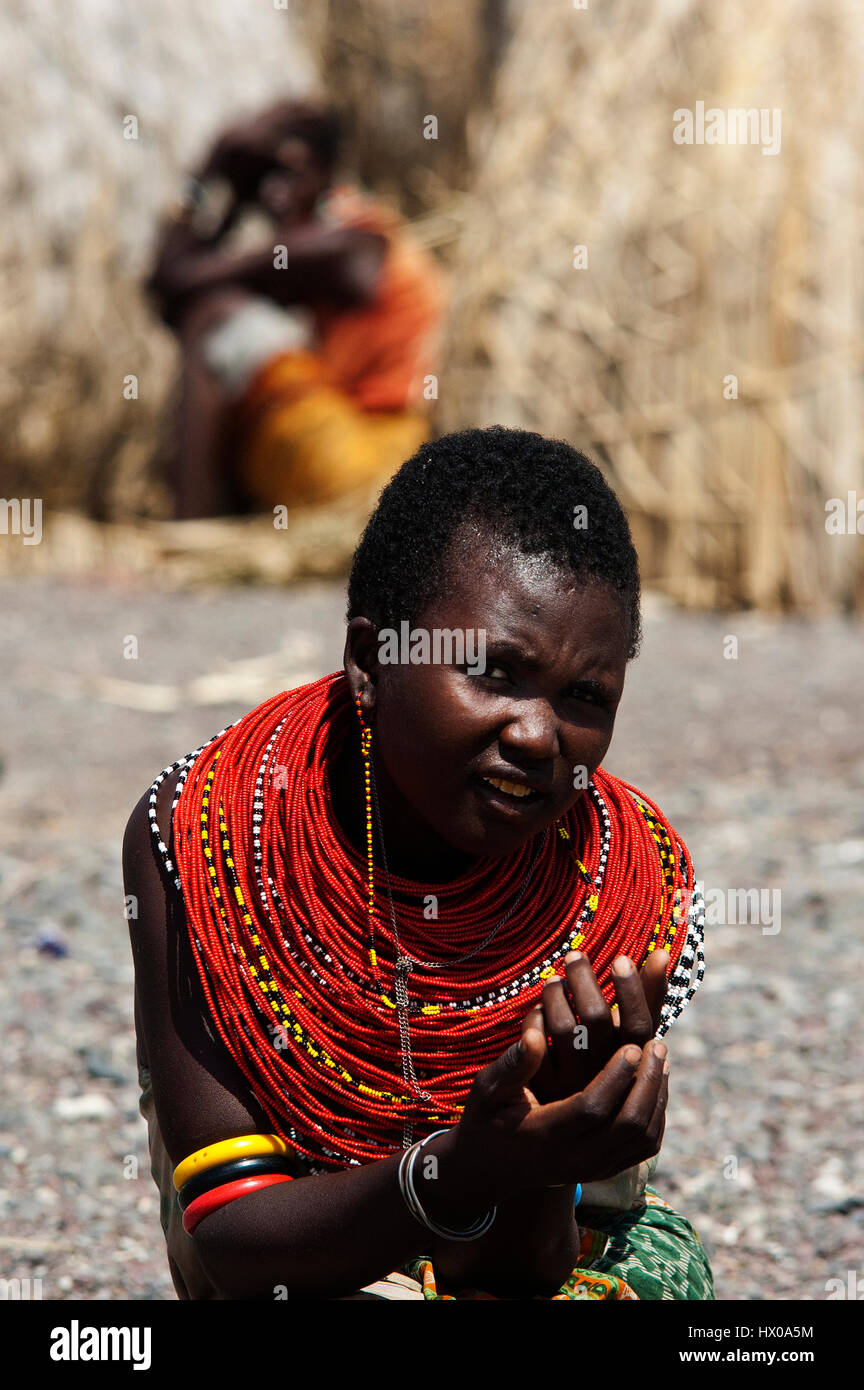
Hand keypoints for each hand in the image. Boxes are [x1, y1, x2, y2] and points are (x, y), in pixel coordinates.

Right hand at [450, 1030, 668, 1203]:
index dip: (614, 1077)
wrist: (489, 1168)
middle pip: (627, 1126)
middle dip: (647, 1082)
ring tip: (660, 1057)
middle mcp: (574, 1159)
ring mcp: (593, 1170)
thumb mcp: (487, 1090)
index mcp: (545, 1136)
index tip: (630, 1046)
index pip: (591, 1108)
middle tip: (656, 1044)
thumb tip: (534, 1036)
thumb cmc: (486, 1118)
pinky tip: (655, 1083)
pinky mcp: (604, 1170)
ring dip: (656, 1095)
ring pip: (642, 1138)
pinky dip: (655, 1114)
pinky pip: (642, 1147)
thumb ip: (511, 1064)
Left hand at [524, 949, 668, 1102]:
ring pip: (562, 1026)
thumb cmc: (613, 1063)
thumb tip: (664, 951)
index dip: (631, 989)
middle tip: (575, 955)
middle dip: (584, 979)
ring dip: (556, 993)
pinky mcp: (542, 1088)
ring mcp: (573, 1083)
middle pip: (595, 1018)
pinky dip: (535, 1017)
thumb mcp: (633, 1036)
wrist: (579, 1127)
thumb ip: (649, 996)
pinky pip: (534, 1040)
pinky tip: (539, 1008)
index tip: (621, 958)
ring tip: (554, 979)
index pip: (638, 1022)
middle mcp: (606, 1075)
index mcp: (634, 1062)